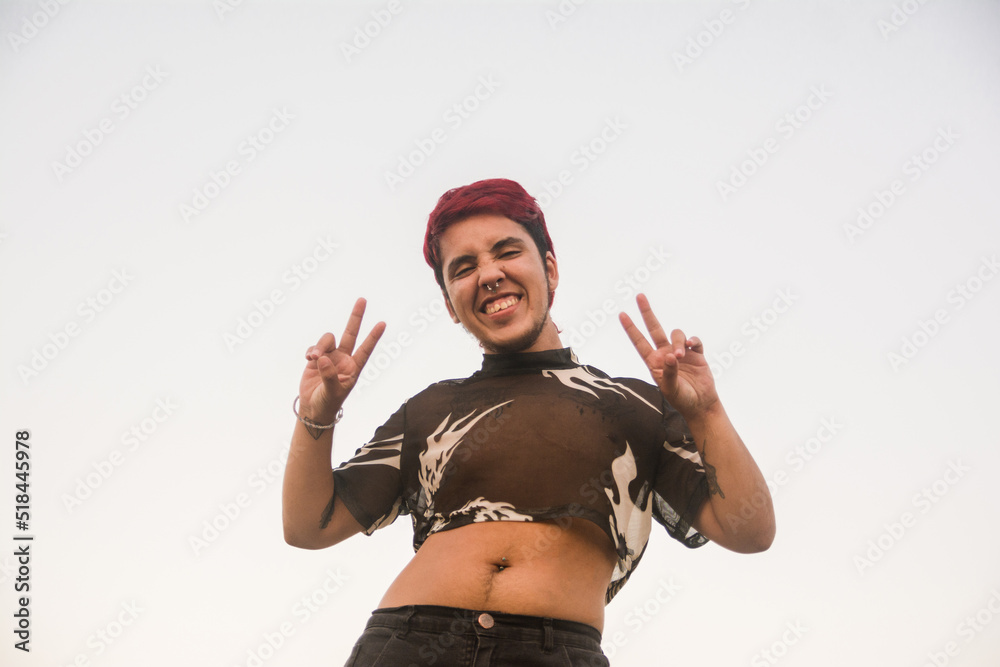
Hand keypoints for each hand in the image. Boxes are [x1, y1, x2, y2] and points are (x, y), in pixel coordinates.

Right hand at [299, 298, 385, 423]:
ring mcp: (330, 356)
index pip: (366, 349)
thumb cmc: (328, 402)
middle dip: (356, 317)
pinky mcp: (316, 358)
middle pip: (350, 333)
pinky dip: (311, 350)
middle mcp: (343, 359)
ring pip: (328, 339)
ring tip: (313, 358)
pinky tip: (309, 360)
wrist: (314, 408)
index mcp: (353, 367)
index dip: (373, 337)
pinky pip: (314, 347)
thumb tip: (324, 358)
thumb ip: (330, 375)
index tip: (383, 324)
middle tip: (363, 300)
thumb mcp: (333, 392)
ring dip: (320, 346)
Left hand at [619, 293, 718, 416]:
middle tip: (639, 296)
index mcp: (653, 362)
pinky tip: (691, 348)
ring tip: (681, 356)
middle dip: (647, 312)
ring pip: (676, 334)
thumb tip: (670, 356)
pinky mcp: (696, 353)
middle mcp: (665, 354)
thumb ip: (668, 372)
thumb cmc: (682, 399)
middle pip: (654, 328)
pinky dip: (692, 341)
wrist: (701, 404)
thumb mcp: (671, 388)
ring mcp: (680, 352)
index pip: (639, 342)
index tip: (621, 314)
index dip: (630, 328)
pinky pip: (693, 340)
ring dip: (678, 342)